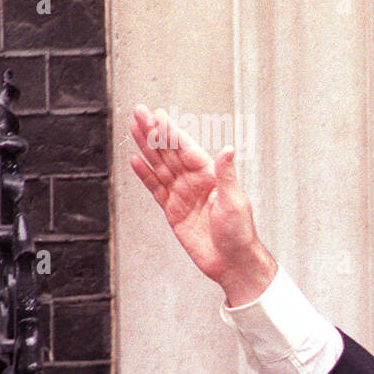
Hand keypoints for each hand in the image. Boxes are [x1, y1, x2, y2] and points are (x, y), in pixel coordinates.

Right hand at [128, 105, 276, 304]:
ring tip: (133, 128)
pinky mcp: (173, 211)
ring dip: (146, 147)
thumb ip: (226, 174)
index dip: (171, 132)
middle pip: (169, 152)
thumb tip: (229, 149)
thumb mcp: (235, 201)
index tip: (159, 115)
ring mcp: (183, 195)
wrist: (231, 262)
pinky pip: (156, 188)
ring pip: (160, 166)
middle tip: (139, 112)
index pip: (186, 149)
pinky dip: (145, 174)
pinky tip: (136, 160)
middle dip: (154, 132)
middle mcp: (195, 183)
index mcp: (211, 177)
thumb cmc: (240, 233)